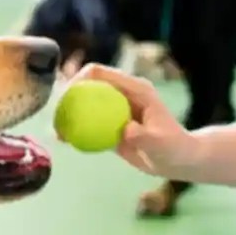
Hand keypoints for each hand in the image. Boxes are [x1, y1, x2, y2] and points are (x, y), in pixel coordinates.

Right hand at [68, 64, 199, 179]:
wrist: (179, 161)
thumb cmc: (175, 147)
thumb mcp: (161, 143)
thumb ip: (144, 136)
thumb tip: (125, 130)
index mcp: (134, 88)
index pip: (100, 73)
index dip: (80, 79)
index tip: (67, 97)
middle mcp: (122, 95)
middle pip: (87, 86)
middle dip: (67, 96)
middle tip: (56, 116)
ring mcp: (115, 110)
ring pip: (85, 105)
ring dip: (68, 114)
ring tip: (56, 131)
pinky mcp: (111, 126)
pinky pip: (89, 124)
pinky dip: (76, 129)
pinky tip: (64, 141)